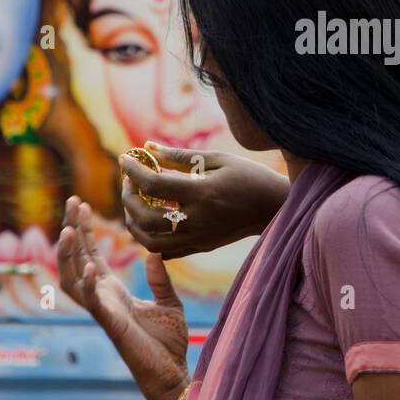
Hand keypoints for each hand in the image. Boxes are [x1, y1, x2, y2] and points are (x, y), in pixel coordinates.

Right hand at [58, 197, 188, 399]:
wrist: (172, 374)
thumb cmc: (167, 344)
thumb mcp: (169, 303)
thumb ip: (160, 279)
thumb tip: (153, 254)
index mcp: (113, 291)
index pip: (91, 254)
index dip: (84, 230)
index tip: (81, 203)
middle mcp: (102, 298)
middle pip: (77, 259)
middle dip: (72, 231)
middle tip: (71, 202)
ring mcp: (103, 311)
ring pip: (72, 280)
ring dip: (68, 256)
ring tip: (67, 230)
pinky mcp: (111, 325)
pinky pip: (92, 303)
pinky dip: (88, 284)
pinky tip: (89, 265)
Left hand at [119, 143, 288, 258]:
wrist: (274, 207)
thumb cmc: (248, 176)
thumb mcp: (217, 159)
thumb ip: (180, 155)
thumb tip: (148, 147)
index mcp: (203, 193)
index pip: (154, 185)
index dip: (134, 171)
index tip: (125, 159)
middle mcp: (198, 220)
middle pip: (146, 218)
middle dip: (128, 199)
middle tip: (128, 182)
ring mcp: (199, 238)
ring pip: (151, 242)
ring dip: (134, 223)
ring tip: (134, 202)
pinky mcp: (201, 247)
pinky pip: (166, 252)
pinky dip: (150, 238)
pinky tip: (150, 220)